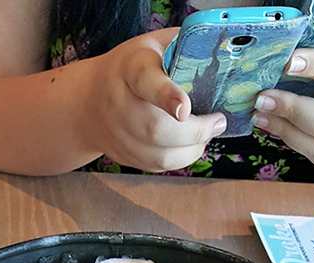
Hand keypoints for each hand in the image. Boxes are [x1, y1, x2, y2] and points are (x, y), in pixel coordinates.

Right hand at [88, 28, 226, 172]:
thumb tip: (223, 55)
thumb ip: (182, 47)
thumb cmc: (132, 67)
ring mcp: (119, 134)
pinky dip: (180, 159)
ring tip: (206, 135)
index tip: (185, 108)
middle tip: (217, 123)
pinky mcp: (124, 156)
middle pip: (157, 129)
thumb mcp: (154, 44)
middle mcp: (120, 103)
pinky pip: (157, 166)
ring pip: (159, 155)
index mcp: (132, 68)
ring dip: (191, 149)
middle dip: (195, 132)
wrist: (90, 100)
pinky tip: (190, 145)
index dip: (166, 96)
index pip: (146, 82)